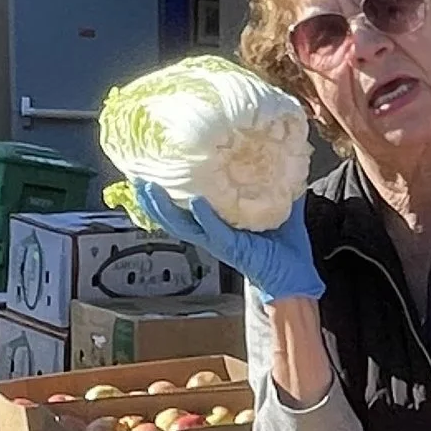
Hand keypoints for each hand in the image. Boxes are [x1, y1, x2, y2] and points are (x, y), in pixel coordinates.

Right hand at [123, 177, 321, 305]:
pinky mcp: (231, 248)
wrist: (295, 275)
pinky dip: (204, 217)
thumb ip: (277, 183)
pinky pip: (212, 231)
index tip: (153, 169)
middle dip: (151, 198)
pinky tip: (195, 202)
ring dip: (164, 207)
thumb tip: (283, 154)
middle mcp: (210, 232)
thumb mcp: (277, 206)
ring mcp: (217, 241)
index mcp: (216, 222)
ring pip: (181, 225)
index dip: (167, 190)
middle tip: (135, 177)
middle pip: (172, 215)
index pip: (184, 205)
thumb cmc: (284, 245)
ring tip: (149, 188)